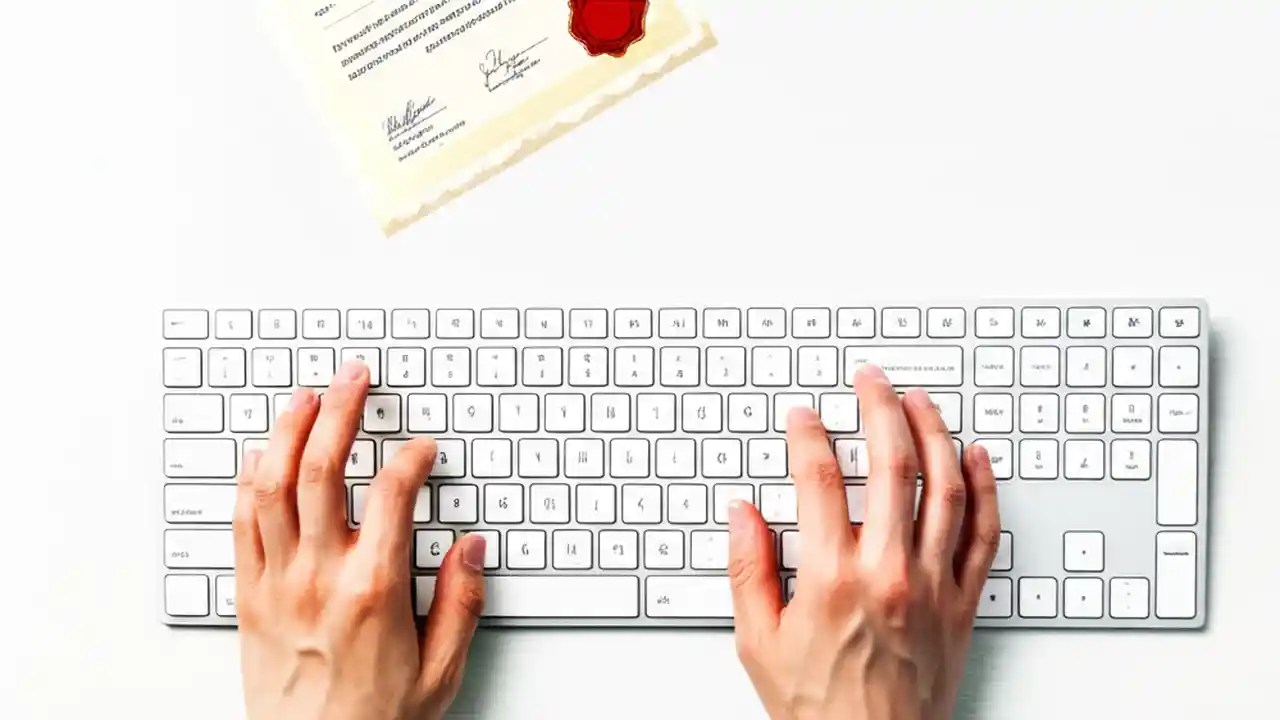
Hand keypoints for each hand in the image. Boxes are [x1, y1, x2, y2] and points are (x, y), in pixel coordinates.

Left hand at [231, 360, 486, 719]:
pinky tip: (260, 456)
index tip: (422, 448)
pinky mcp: (249, 597)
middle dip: (340, 410)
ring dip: (288, 432)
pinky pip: (242, 523)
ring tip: (305, 398)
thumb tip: (472, 548)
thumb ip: (462, 602)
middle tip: (354, 377)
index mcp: (373, 589)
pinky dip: (249, 480)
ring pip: (271, 485)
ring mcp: (277, 583)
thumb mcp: (441, 670)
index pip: (391, 493)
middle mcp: (319, 576)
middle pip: (320, 469)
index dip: (410, 456)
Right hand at [727, 364, 1000, 719]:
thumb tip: (744, 515)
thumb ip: (749, 570)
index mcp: (832, 578)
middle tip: (870, 381)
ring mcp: (933, 586)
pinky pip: (984, 534)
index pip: (818, 480)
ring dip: (933, 433)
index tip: (803, 418)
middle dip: (879, 409)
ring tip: (919, 401)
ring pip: (944, 489)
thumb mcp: (758, 641)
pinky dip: (984, 489)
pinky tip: (974, 458)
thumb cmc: (818, 707)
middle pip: (890, 466)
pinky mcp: (962, 604)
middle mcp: (888, 573)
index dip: (808, 436)